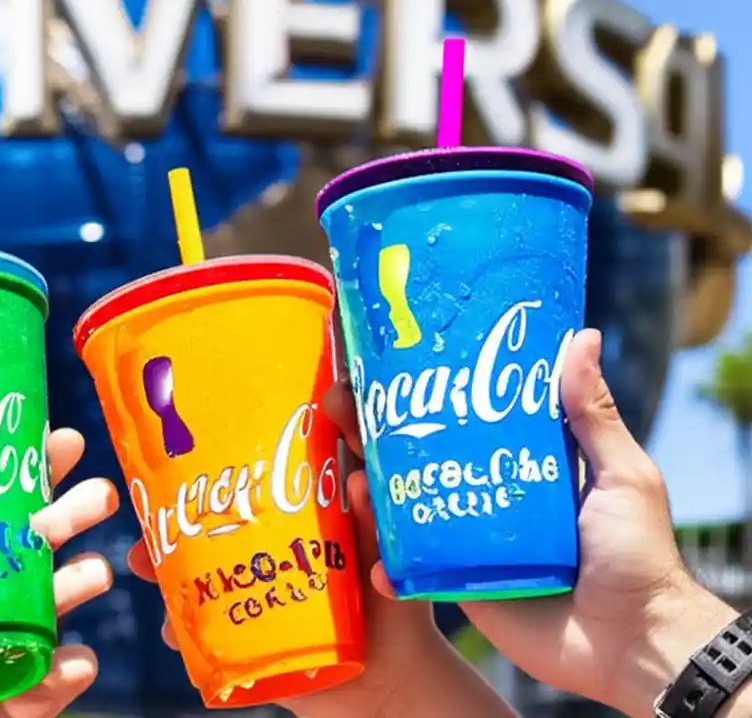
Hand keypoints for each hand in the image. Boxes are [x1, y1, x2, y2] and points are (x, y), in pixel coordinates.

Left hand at [0, 428, 119, 717]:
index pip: (13, 496)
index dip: (42, 463)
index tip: (59, 438)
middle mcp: (9, 589)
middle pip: (60, 533)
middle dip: (83, 506)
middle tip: (92, 496)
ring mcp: (29, 638)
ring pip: (80, 591)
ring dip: (87, 577)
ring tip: (83, 575)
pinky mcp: (39, 690)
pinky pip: (72, 672)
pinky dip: (72, 665)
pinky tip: (58, 665)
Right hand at [127, 410, 515, 717]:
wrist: (390, 683)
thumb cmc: (394, 609)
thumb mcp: (387, 556)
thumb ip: (373, 520)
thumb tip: (358, 478)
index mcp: (297, 509)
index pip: (261, 461)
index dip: (239, 437)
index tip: (200, 427)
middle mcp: (261, 542)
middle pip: (205, 512)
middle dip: (172, 503)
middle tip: (152, 498)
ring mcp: (246, 586)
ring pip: (189, 566)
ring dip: (159, 561)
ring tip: (142, 560)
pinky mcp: (241, 635)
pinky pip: (199, 628)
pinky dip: (181, 629)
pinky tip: (172, 629)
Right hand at [339, 329, 736, 715]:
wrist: (631, 641)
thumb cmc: (636, 555)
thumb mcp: (620, 475)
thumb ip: (593, 415)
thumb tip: (585, 336)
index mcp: (518, 463)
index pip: (459, 419)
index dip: (421, 393)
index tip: (384, 364)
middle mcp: (485, 496)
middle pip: (416, 456)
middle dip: (372, 432)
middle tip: (340, 405)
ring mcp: (467, 542)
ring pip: (403, 508)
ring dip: (369, 491)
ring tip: (353, 478)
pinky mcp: (459, 587)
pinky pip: (413, 572)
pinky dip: (388, 565)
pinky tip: (374, 558)